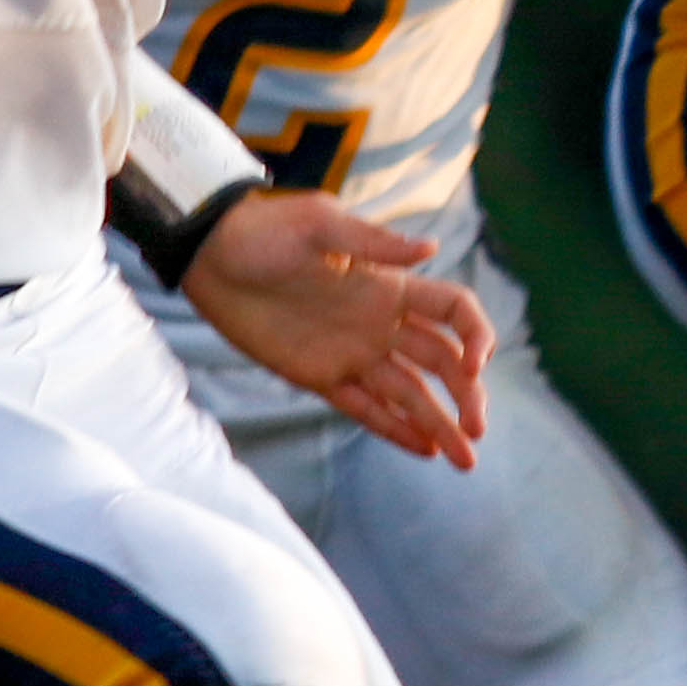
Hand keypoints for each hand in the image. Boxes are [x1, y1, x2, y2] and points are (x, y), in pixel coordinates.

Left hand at [181, 193, 493, 463]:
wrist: (208, 257)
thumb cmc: (263, 230)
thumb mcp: (319, 224)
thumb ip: (374, 241)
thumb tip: (430, 248)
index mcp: (389, 284)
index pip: (452, 311)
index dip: (474, 335)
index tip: (475, 364)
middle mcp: (380, 322)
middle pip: (440, 362)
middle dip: (466, 396)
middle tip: (477, 430)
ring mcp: (352, 353)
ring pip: (409, 394)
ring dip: (439, 424)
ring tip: (465, 461)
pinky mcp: (320, 377)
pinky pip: (365, 408)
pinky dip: (395, 430)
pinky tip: (426, 451)